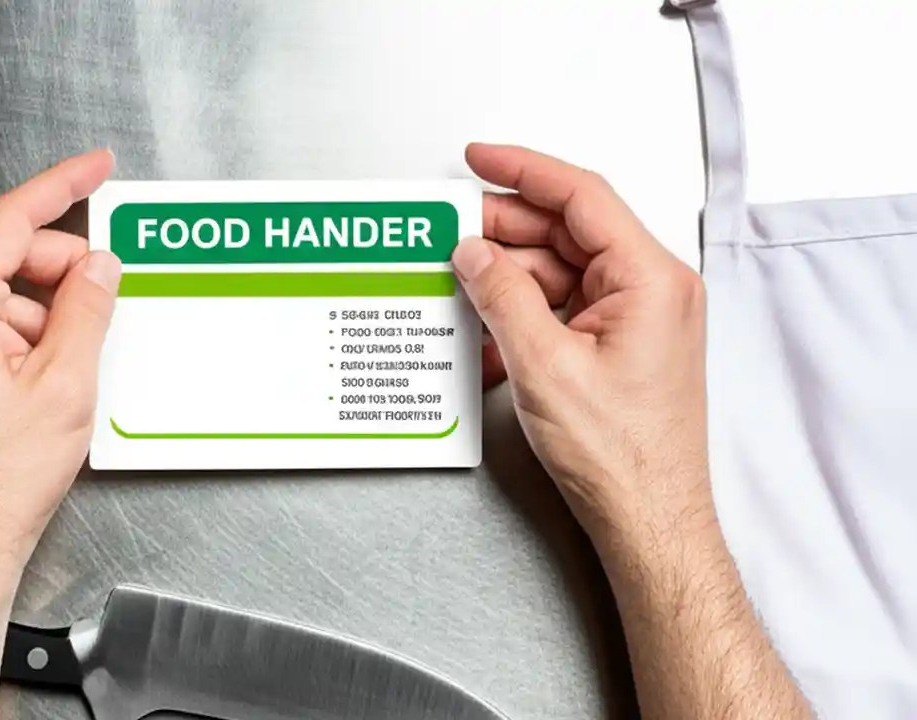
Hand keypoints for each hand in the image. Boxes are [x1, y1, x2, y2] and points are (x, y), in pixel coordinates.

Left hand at [0, 149, 120, 576]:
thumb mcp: (66, 386)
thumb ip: (86, 310)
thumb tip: (98, 266)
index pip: (10, 219)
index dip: (61, 186)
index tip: (94, 168)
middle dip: (49, 255)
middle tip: (95, 284)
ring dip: (32, 298)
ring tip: (66, 354)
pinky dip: (12, 324)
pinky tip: (41, 367)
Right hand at [452, 143, 709, 549]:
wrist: (648, 520)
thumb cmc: (622, 457)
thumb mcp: (544, 366)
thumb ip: (503, 296)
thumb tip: (473, 252)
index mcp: (650, 278)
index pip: (581, 196)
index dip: (524, 169)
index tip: (479, 158)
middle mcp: (651, 290)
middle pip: (567, 233)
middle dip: (505, 230)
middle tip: (450, 231)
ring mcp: (637, 319)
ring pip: (561, 273)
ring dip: (508, 281)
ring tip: (458, 290)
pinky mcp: (620, 347)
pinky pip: (564, 311)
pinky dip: (524, 316)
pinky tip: (486, 336)